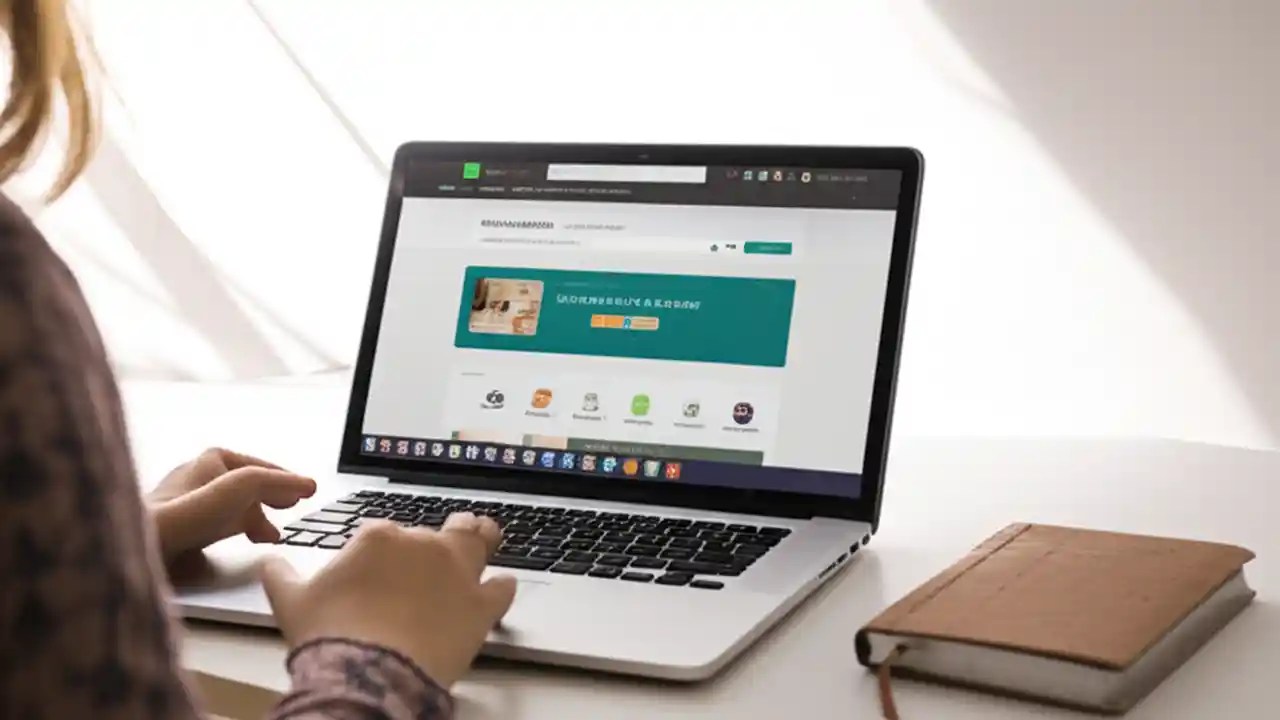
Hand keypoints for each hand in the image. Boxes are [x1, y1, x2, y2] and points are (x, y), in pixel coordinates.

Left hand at [149, 447, 315, 561]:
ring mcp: (182, 503)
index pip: (258, 468)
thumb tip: (307, 484)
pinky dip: (229, 531)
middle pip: (244, 487)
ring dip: (250, 517)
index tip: (304, 492)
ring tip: (266, 534)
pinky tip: (233, 543)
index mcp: (209, 459)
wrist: (136, 548)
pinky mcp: (172, 530)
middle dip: (268, 499)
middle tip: (288, 509)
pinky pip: (211, 526)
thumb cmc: (184, 515)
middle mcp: (194, 476)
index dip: (284, 480)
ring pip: (228, 507)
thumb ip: (277, 484)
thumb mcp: (242, 487)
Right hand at [260, 513, 516, 687]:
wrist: (367, 674)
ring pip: (477, 541)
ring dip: (480, 538)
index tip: (382, 569)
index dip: (386, 553)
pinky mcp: (481, 604)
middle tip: (441, 545)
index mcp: (379, 538)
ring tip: (485, 535)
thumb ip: (281, 575)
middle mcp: (422, 545)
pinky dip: (501, 588)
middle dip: (439, 538)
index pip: (387, 533)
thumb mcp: (291, 602)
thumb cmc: (329, 637)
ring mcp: (456, 572)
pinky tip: (499, 589)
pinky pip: (502, 587)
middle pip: (437, 531)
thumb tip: (268, 562)